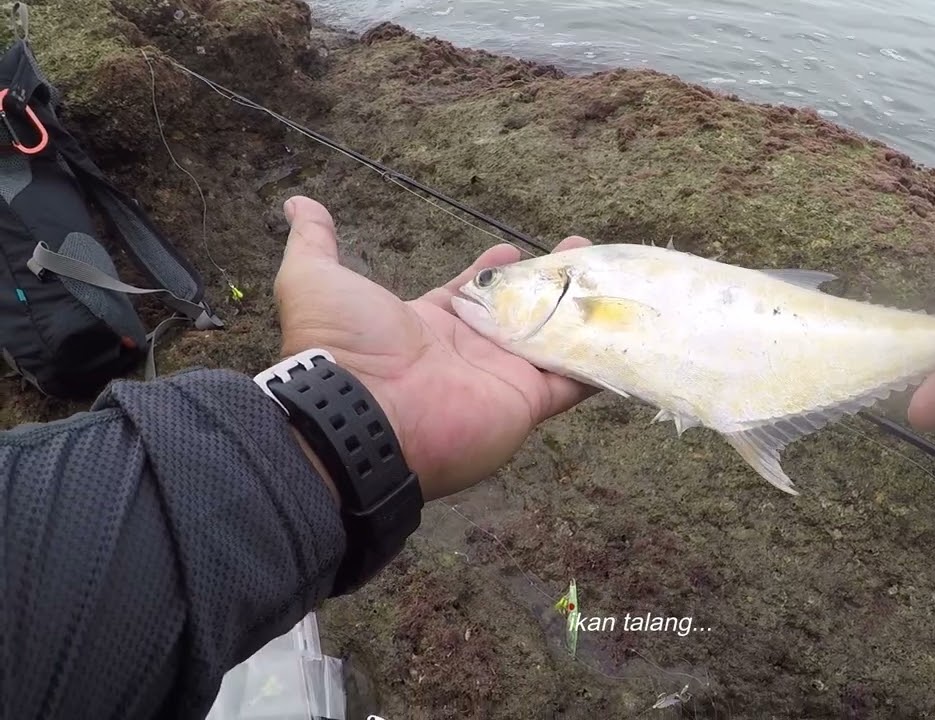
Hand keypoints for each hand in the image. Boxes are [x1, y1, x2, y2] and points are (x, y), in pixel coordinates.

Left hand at [272, 195, 596, 501]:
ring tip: (616, 275)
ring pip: (554, 338)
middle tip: (580, 253)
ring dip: (584, 310)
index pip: (469, 293)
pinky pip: (575, 379)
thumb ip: (315, 242)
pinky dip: (602, 359)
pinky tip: (629, 333)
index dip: (492, 271)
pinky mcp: (528, 401)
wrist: (360, 413)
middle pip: (519, 311)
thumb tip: (298, 204)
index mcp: (428, 325)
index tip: (513, 248)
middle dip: (548, 283)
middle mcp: (469, 352)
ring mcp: (501, 378)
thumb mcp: (317, 279)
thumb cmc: (342, 346)